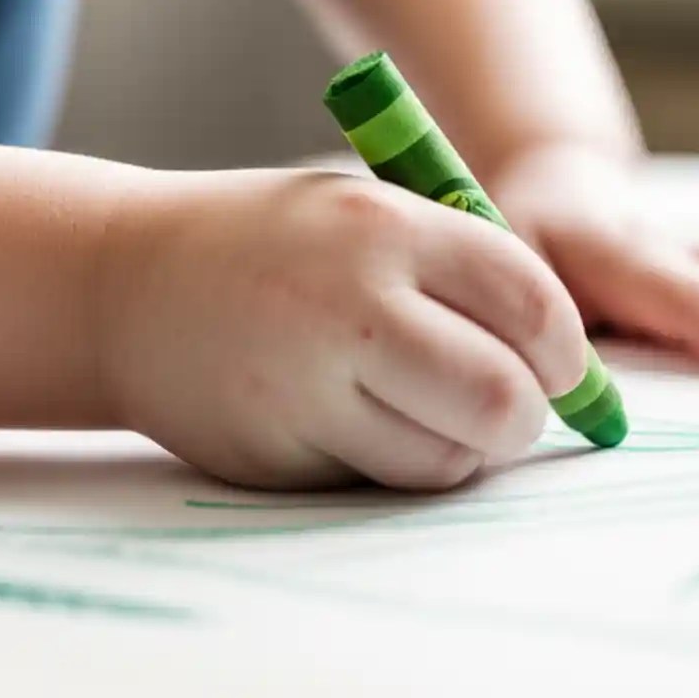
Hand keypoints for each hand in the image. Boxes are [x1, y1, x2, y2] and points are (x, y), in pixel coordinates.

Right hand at [96, 169, 589, 490]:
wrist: (126, 282)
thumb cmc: (280, 248)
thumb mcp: (371, 217)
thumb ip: (466, 276)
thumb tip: (572, 371)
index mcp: (390, 226)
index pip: (532, 303)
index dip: (566, 352)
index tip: (560, 370)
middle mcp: (353, 302)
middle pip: (503, 397)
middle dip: (527, 418)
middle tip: (512, 412)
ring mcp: (309, 382)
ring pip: (448, 456)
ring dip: (464, 449)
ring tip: (429, 413)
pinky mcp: (277, 449)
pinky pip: (385, 479)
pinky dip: (403, 464)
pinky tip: (369, 427)